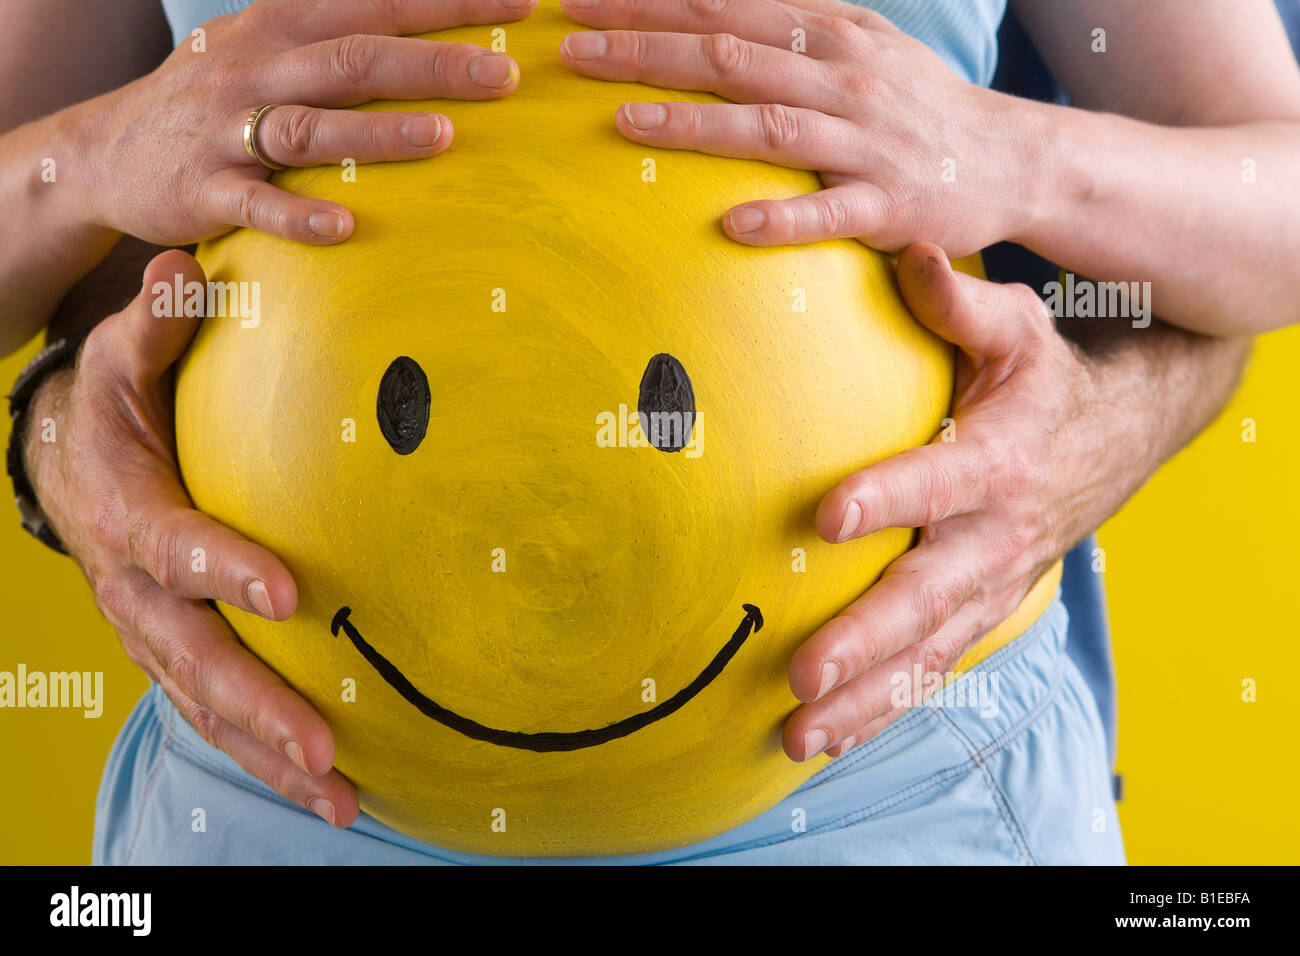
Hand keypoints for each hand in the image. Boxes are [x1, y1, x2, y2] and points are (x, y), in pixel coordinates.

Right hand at [24, 249, 357, 826]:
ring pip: (207, 710)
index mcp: (129, 513)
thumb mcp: (120, 364)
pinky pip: (214, 719)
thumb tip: (183, 270)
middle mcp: (138, 592)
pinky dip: (264, 760)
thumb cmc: (113, 414)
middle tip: (323, 749)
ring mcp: (154, 637)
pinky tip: (330, 790)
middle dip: (259, 708)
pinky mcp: (173, 660)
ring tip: (341, 800)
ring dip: (271, 758)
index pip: (175, 546)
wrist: (68, 474)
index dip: (222, 569)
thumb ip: (155, 327)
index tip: (285, 594)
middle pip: (196, 660)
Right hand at [71, 0, 535, 245]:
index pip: (375, 3)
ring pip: (312, 127)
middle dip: (434, 62)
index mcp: (281, 26)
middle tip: (507, 73)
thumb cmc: (213, 98)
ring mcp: (228, 129)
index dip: (448, 1)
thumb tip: (424, 21)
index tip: (521, 2)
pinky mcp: (205, 189)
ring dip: (379, 132)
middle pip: (355, 58)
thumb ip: (335, 32)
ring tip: (445, 137)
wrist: (103, 150)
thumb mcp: (266, 44)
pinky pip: (257, 205)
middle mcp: (259, 68)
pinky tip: (347, 229)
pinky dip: (300, 216)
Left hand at [558, 0, 1028, 255]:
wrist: (1012, 158)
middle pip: (729, 56)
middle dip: (645, 49)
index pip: (722, 7)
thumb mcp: (858, 43)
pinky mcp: (887, 204)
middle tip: (570, 50)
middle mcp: (842, 77)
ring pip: (767, 126)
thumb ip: (789, 25)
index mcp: (829, 33)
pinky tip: (733, 226)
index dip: (648, 3)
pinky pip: (829, 212)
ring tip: (624, 124)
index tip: (579, 2)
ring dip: (693, 125)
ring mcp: (865, 141)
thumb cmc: (916, 103)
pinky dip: (782, 217)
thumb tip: (710, 9)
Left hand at [782, 243, 1123, 760]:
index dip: (887, 498)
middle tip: (802, 675)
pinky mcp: (984, 609)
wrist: (1119, 435)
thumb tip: (910, 248)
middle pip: (926, 596)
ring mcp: (991, 584)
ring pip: (928, 653)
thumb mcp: (1016, 329)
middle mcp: (995, 536)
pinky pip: (934, 669)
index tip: (826, 517)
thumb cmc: (1046, 377)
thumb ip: (959, 300)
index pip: (937, 482)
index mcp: (997, 460)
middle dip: (864, 639)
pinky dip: (885, 710)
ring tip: (799, 737)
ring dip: (865, 700)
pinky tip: (829, 741)